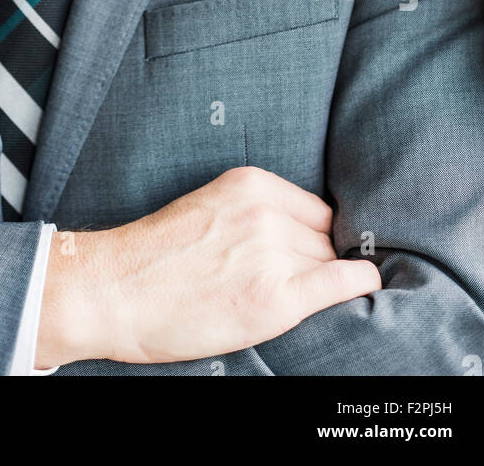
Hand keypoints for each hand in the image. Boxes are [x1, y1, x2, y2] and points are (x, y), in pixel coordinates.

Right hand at [37, 165, 382, 366]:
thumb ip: (254, 212)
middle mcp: (266, 211)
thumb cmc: (153, 258)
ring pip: (329, 262)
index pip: (315, 209)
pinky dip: (360, 285)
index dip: (314, 238)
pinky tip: (369, 287)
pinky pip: (340, 283)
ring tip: (304, 298)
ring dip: (325, 280)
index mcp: (249, 184)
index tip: (313, 255)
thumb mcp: (208, 208)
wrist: (115, 291)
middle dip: (318, 260)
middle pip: (324, 237)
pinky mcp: (274, 297)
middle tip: (296, 284)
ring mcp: (272, 252)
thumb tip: (304, 235)